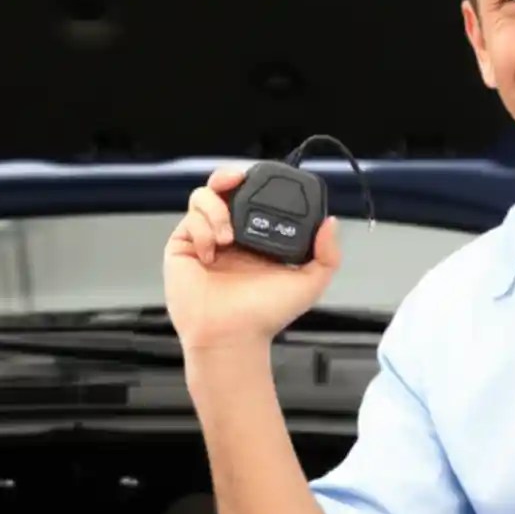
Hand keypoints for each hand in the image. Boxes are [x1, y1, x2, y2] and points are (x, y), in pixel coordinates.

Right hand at [162, 167, 342, 352]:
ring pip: (202, 198)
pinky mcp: (183, 247)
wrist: (233, 336)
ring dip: (216, 209)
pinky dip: (201, 229)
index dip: (257, 183)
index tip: (263, 179)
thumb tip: (331, 222)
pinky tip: (211, 253)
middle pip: (224, 188)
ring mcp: (205, 239)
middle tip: (235, 181)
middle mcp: (230, 234)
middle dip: (228, 177)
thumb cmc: (266, 314)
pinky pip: (188, 221)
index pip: (254, 197)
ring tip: (227, 236)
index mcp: (257, 237)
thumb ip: (327, 254)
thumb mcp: (309, 283)